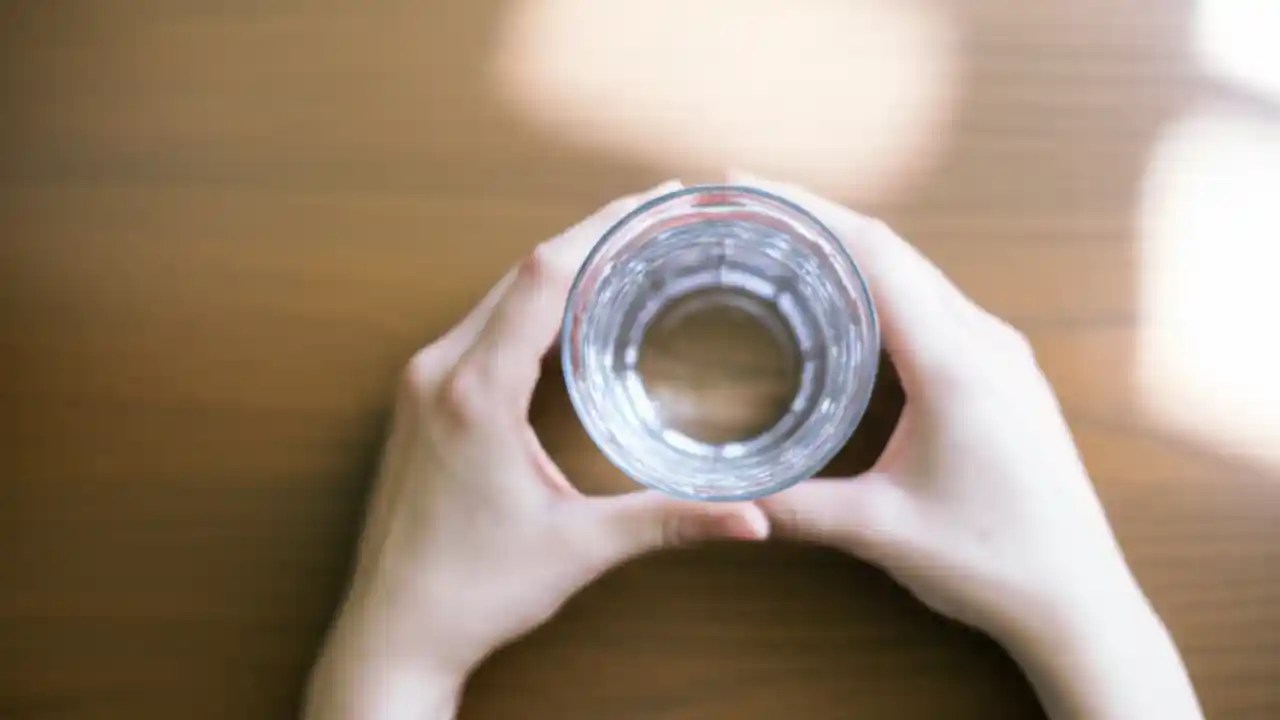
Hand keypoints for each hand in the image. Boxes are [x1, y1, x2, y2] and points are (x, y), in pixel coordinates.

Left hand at [304, 181, 769, 719]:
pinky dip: (528, 303)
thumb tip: (753, 520)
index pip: (545, 276)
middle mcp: (438, 371)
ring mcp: (420, 383)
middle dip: (593, 236)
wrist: (392, 633)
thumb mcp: (579, 549)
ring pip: (496, 295)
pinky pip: (477, 325)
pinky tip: (566, 310)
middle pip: (522, 272)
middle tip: (659, 215)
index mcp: (475, 393)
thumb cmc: (471, 593)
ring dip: (559, 267)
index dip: (605, 227)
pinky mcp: (417, 401)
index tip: (657, 201)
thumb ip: (668, 523)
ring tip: (624, 250)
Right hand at [734, 174, 1200, 718]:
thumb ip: (797, 505)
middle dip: (816, 218)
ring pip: (915, 274)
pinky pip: (934, 304)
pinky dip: (880, 284)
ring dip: (850, 248)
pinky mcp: (1004, 372)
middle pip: (892, 251)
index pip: (874, 255)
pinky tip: (844, 300)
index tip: (744, 188)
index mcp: (956, 363)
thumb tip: (724, 493)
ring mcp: (1001, 352)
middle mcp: (984, 341)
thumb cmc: (992, 562)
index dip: (806, 211)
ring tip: (782, 240)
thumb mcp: (881, 531)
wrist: (1079, 599)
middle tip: (743, 207)